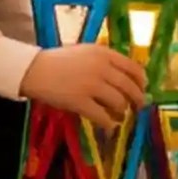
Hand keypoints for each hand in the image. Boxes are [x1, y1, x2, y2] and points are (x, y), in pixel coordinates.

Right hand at [20, 44, 146, 128]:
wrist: (33, 69)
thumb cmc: (58, 60)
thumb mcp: (84, 51)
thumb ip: (104, 60)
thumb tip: (125, 77)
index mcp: (103, 53)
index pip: (133, 67)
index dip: (141, 80)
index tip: (143, 88)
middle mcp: (101, 68)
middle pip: (129, 87)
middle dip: (137, 99)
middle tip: (138, 106)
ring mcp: (91, 85)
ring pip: (119, 103)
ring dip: (122, 111)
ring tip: (119, 115)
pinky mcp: (80, 102)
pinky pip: (103, 117)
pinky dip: (109, 124)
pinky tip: (109, 126)